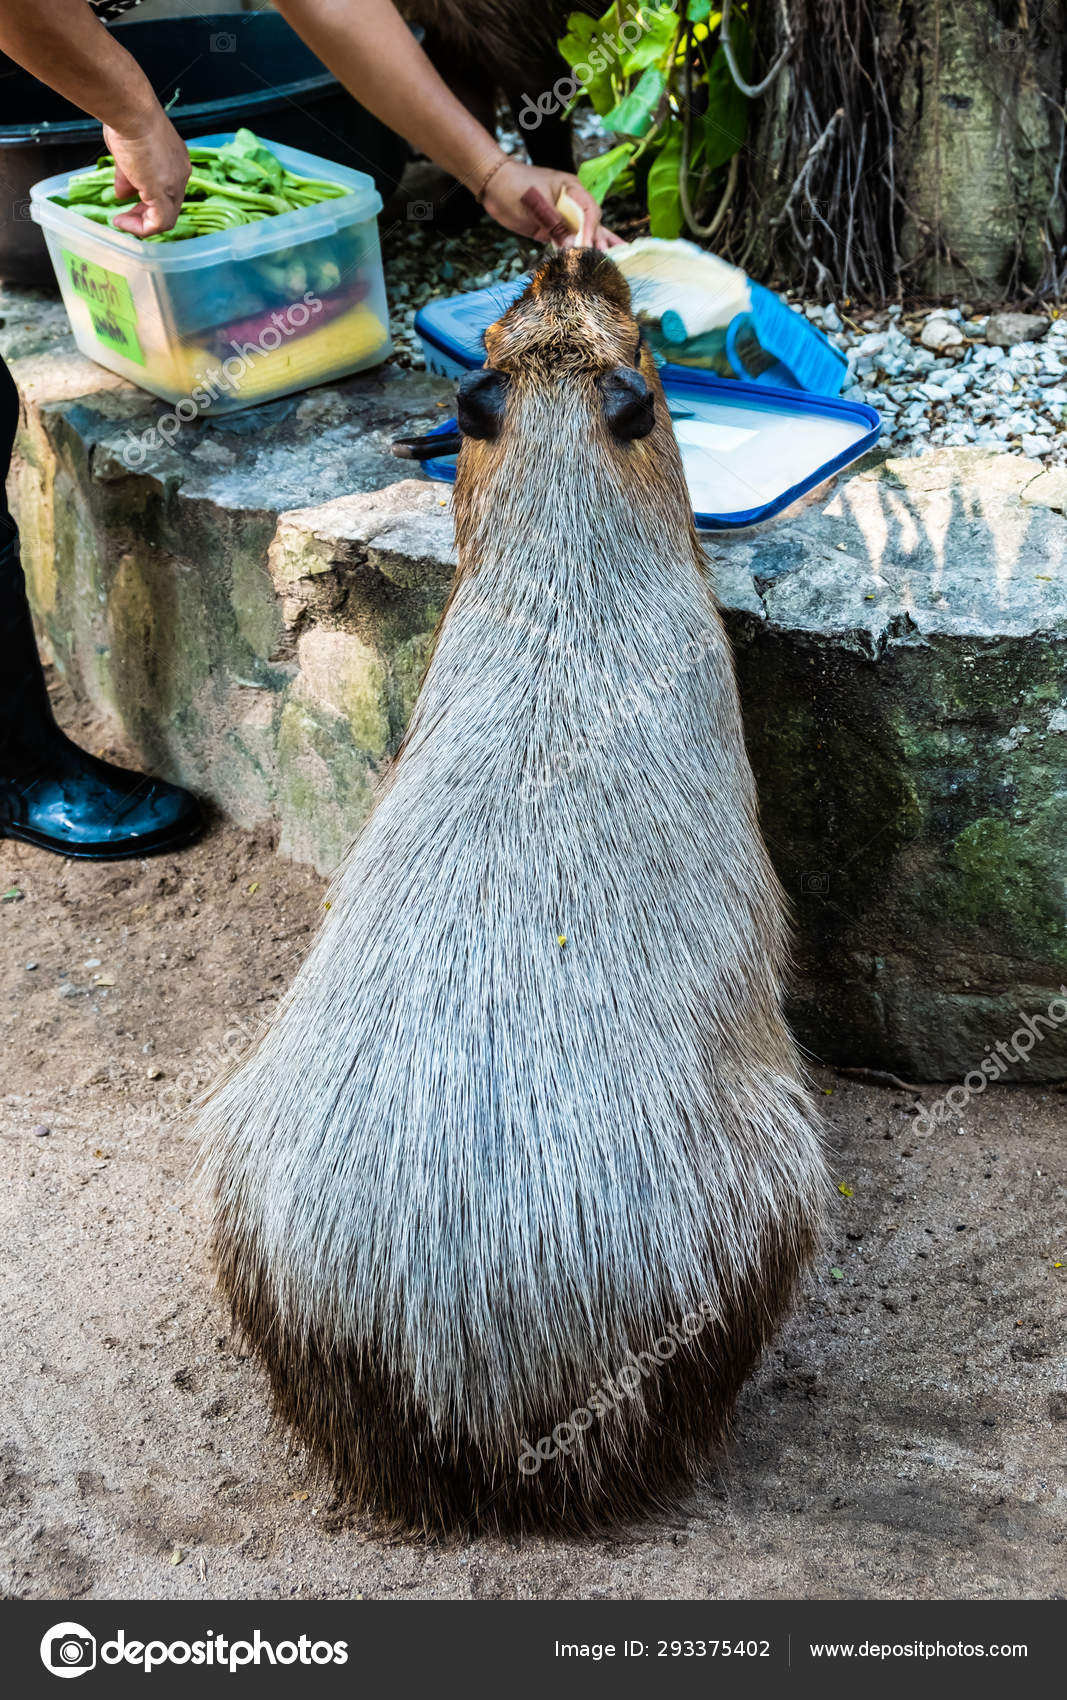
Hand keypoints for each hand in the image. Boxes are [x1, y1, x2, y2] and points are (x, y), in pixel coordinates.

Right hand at [104, 111, 189, 236]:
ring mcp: (175, 184)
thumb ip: (127, 175)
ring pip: (165, 217)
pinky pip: (158, 224)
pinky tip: (121, 222)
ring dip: (141, 223)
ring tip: (122, 221)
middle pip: (168, 205)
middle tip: (125, 216)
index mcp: (175, 159)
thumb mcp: (127, 151)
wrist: (130, 111)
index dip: (147, 197)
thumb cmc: (127, 118)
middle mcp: (181, 172)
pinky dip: (140, 228)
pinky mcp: (164, 194)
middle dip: (144, 212)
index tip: (126, 197)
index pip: (167, 187)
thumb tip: (122, 193)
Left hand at [481, 159, 621, 250]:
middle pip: (593, 223)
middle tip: (611, 259)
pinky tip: (592, 262)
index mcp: (571, 189)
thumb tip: (573, 246)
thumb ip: (555, 225)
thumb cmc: (514, 187)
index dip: (590, 229)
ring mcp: (564, 216)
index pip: (589, 211)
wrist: (493, 185)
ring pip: (585, 233)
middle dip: (601, 241)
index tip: (588, 246)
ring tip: (617, 259)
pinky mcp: (554, 229)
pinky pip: (570, 241)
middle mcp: (572, 203)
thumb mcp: (535, 205)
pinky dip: (579, 251)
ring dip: (598, 247)